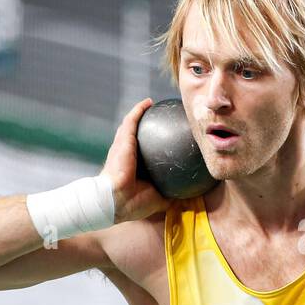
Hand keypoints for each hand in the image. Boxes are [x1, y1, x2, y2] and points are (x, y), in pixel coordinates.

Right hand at [102, 98, 170, 222]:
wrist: (117, 200)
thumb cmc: (135, 203)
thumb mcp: (159, 200)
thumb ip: (171, 195)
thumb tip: (188, 195)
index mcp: (134, 168)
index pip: (144, 153)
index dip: (152, 145)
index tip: (165, 140)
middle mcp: (126, 154)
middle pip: (135, 135)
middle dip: (146, 125)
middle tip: (160, 118)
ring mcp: (122, 145)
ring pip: (130, 124)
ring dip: (140, 112)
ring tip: (152, 104)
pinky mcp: (123, 139)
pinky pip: (132, 120)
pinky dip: (139, 109)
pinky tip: (149, 102)